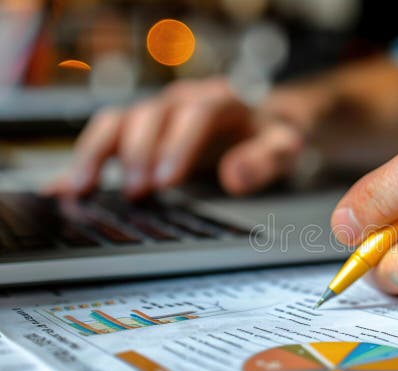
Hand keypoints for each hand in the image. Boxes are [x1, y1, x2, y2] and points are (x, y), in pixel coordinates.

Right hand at [48, 78, 325, 198]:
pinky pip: (104, 138)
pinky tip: (63, 188)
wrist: (261, 121)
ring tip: (84, 190)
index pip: (196, 114)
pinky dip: (83, 161)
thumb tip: (235, 177)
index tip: (167, 180)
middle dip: (138, 153)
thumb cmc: (269, 135)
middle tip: (135, 191)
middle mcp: (181, 101)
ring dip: (97, 153)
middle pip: (150, 115)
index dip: (178, 144)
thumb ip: (267, 159)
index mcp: (219, 100)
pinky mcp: (139, 130)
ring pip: (117, 121)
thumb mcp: (283, 147)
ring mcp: (156, 113)